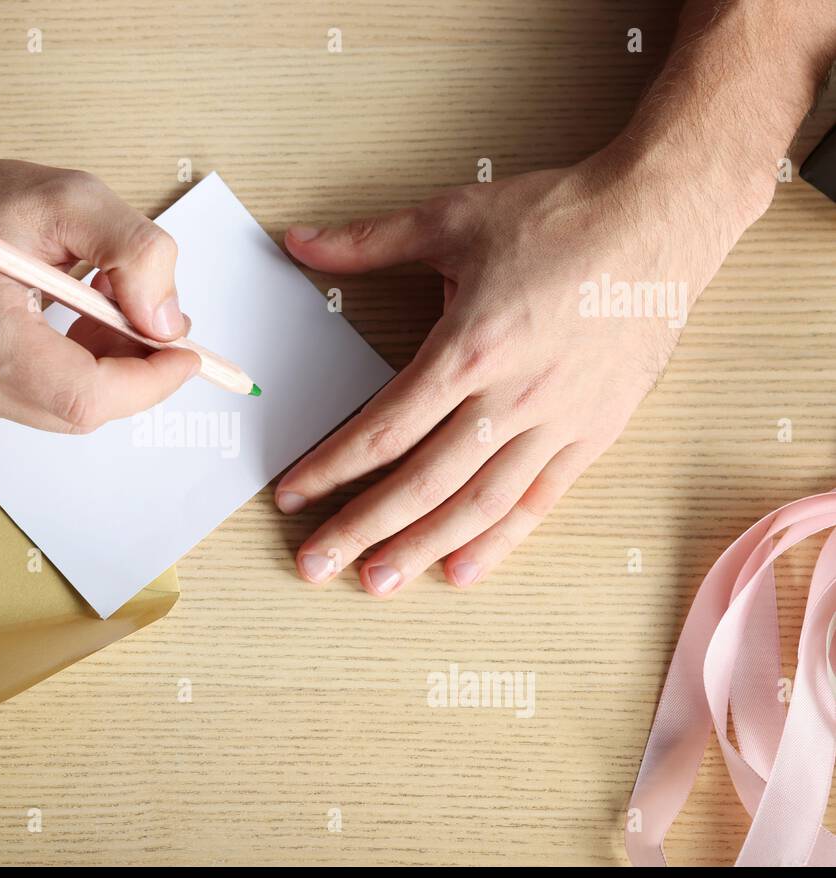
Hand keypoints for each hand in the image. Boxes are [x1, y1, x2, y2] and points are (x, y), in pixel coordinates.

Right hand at [0, 156, 199, 430]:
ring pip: (64, 411)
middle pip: (78, 410)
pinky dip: (74, 374)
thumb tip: (167, 324)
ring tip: (104, 309)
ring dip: (104, 371)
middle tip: (150, 320)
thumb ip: (137, 253)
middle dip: (131, 371)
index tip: (186, 356)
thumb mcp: (74, 197)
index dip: (147, 384)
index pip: (82, 395)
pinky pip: (40, 405)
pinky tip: (71, 326)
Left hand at [275, 147, 770, 594]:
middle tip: (314, 564)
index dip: (331, 467)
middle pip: (422, 481)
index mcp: (470, 348)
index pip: (385, 427)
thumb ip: (368, 242)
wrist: (661, 219)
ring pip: (478, 503)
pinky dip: (500, 539)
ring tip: (377, 583)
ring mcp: (557, 421)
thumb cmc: (559, 217)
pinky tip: (461, 570)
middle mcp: (512, 396)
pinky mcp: (594, 432)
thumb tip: (298, 242)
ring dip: (421, 548)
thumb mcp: (452, 217)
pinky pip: (539, 499)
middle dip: (361, 528)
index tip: (293, 496)